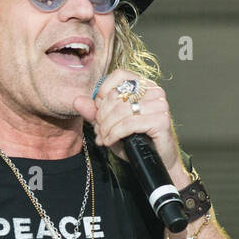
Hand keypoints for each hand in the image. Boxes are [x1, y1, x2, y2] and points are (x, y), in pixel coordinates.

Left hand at [70, 70, 185, 179]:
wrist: (156, 162)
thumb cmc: (136, 141)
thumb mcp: (112, 125)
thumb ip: (95, 112)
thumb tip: (77, 101)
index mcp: (144, 85)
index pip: (119, 75)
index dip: (103, 91)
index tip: (98, 110)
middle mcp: (154, 91)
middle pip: (116, 96)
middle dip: (101, 117)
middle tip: (98, 132)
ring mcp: (159, 104)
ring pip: (120, 111)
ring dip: (106, 127)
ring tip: (103, 138)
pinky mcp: (161, 120)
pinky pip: (128, 124)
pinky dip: (114, 134)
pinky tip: (110, 142)